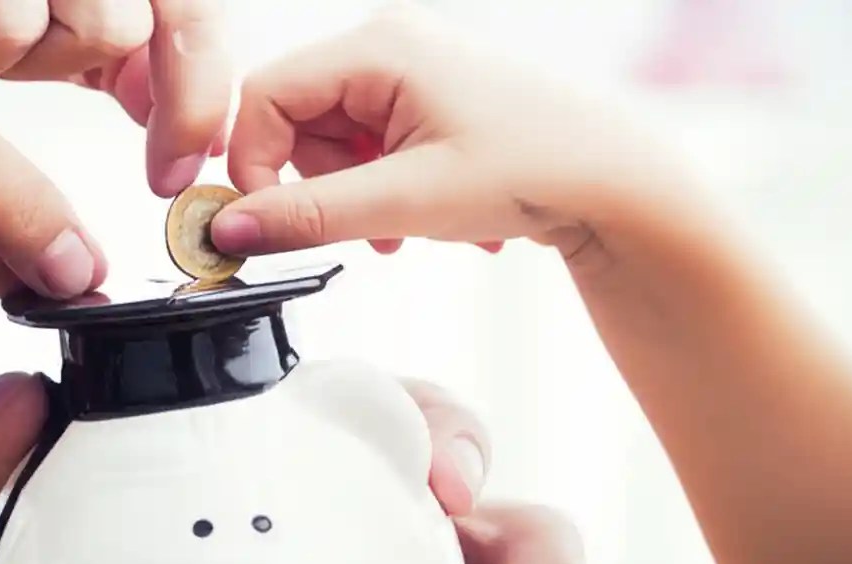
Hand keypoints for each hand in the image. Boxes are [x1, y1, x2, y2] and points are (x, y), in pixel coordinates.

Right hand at [211, 2, 688, 265]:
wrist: (619, 183)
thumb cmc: (535, 169)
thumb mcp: (409, 201)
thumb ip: (311, 214)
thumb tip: (232, 228)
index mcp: (379, 47)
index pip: (265, 96)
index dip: (253, 164)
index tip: (265, 224)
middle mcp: (389, 49)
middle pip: (296, 122)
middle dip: (317, 186)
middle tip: (363, 225)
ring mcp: (410, 77)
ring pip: (332, 144)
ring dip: (354, 197)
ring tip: (407, 226)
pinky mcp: (427, 106)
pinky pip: (368, 150)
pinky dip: (383, 193)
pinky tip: (428, 216)